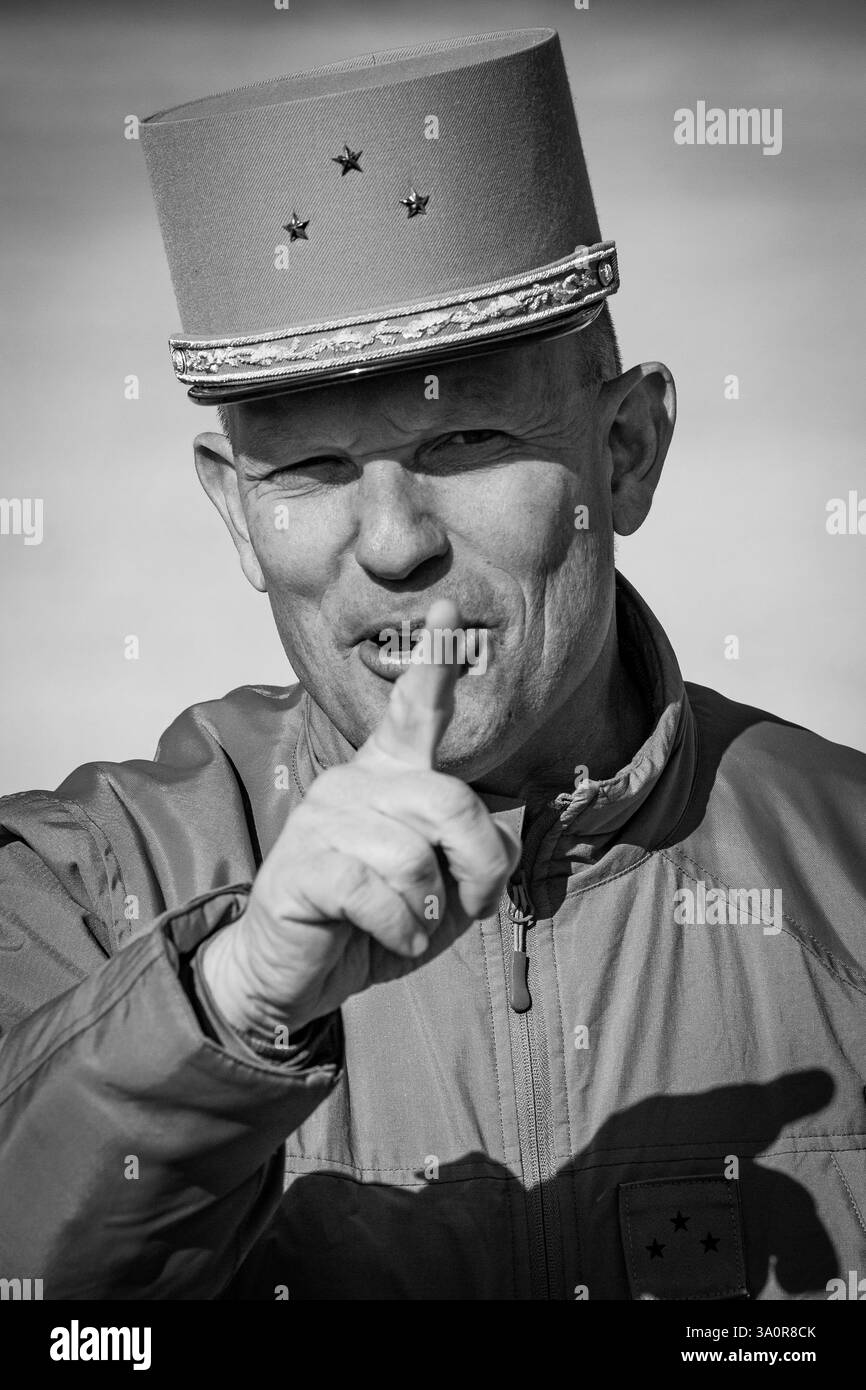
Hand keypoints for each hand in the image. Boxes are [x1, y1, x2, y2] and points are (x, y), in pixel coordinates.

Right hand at [202, 599, 519, 1039]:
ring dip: (429, 908)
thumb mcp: (442, 891)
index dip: (433, 663)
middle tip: (466, 905)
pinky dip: (400, 928)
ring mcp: (322, 820)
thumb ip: (471, 856)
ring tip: (410, 923)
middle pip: (448, 800)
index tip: (445, 606)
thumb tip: (495, 840)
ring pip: (413, 854)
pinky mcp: (301, 866)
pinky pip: (376, 891)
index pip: (413, 711)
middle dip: (477, 861)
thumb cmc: (373, 925)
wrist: (292, 973)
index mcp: (387, 777)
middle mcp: (353, 783)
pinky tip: (390, 939)